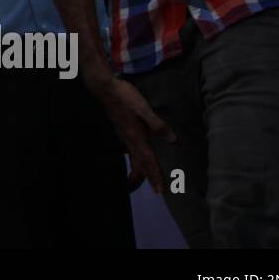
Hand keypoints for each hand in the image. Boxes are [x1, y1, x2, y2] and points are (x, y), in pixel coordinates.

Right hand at [92, 76, 174, 192]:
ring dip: (139, 170)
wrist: (105, 88)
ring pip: (132, 158)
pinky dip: (134, 159)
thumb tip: (173, 140)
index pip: (147, 160)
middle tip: (155, 191)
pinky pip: (129, 150)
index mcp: (136, 136)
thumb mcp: (143, 108)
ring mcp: (123, 136)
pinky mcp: (121, 130)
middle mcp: (129, 140)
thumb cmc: (125, 97)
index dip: (154, 175)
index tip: (159, 190)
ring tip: (144, 179)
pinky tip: (135, 157)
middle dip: (147, 178)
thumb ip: (157, 124)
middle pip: (138, 164)